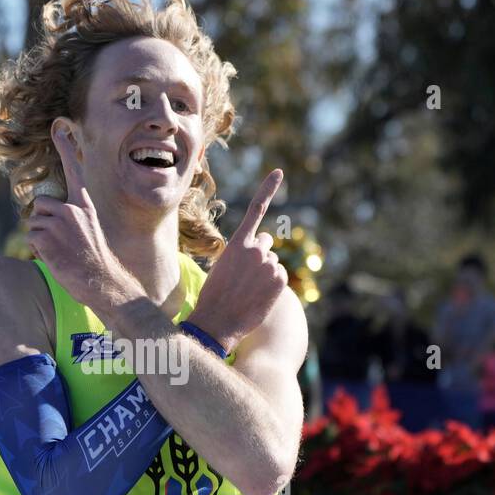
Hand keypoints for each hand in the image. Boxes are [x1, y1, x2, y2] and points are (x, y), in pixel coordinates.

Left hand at [26, 124, 141, 313]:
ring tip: (59, 252)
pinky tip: (54, 257)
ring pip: (34, 223)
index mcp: (84, 205)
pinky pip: (30, 237)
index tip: (59, 127)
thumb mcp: (89, 232)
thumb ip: (73, 219)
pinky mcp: (46, 236)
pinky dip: (37, 249)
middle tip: (60, 242)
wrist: (101, 281)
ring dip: (40, 238)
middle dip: (43, 222)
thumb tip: (51, 216)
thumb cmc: (95, 261)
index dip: (65, 149)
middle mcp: (71, 209)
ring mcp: (58, 222)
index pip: (74, 171)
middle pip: (41, 205)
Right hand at [187, 169, 287, 353]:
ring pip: (272, 262)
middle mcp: (256, 249)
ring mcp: (269, 264)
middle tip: (244, 277)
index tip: (279, 172)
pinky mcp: (279, 280)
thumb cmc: (214, 296)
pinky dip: (272, 285)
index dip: (268, 189)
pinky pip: (279, 276)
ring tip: (248, 290)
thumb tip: (264, 247)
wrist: (218, 321)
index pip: (256, 210)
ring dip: (264, 273)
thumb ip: (242, 253)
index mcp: (237, 244)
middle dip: (259, 255)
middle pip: (266, 244)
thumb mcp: (222, 267)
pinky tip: (258, 297)